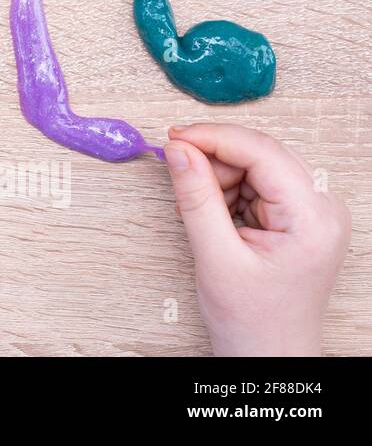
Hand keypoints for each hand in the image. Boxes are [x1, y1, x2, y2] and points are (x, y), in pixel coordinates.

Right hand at [164, 123, 350, 355]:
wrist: (269, 357)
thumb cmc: (252, 321)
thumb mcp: (216, 257)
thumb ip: (196, 197)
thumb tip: (178, 150)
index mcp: (312, 218)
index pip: (262, 152)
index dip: (213, 138)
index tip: (172, 138)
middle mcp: (321, 208)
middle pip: (260, 155)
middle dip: (215, 161)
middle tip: (180, 178)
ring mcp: (313, 212)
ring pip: (256, 167)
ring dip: (220, 180)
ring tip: (203, 216)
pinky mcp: (299, 218)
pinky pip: (258, 184)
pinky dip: (228, 193)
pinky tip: (216, 218)